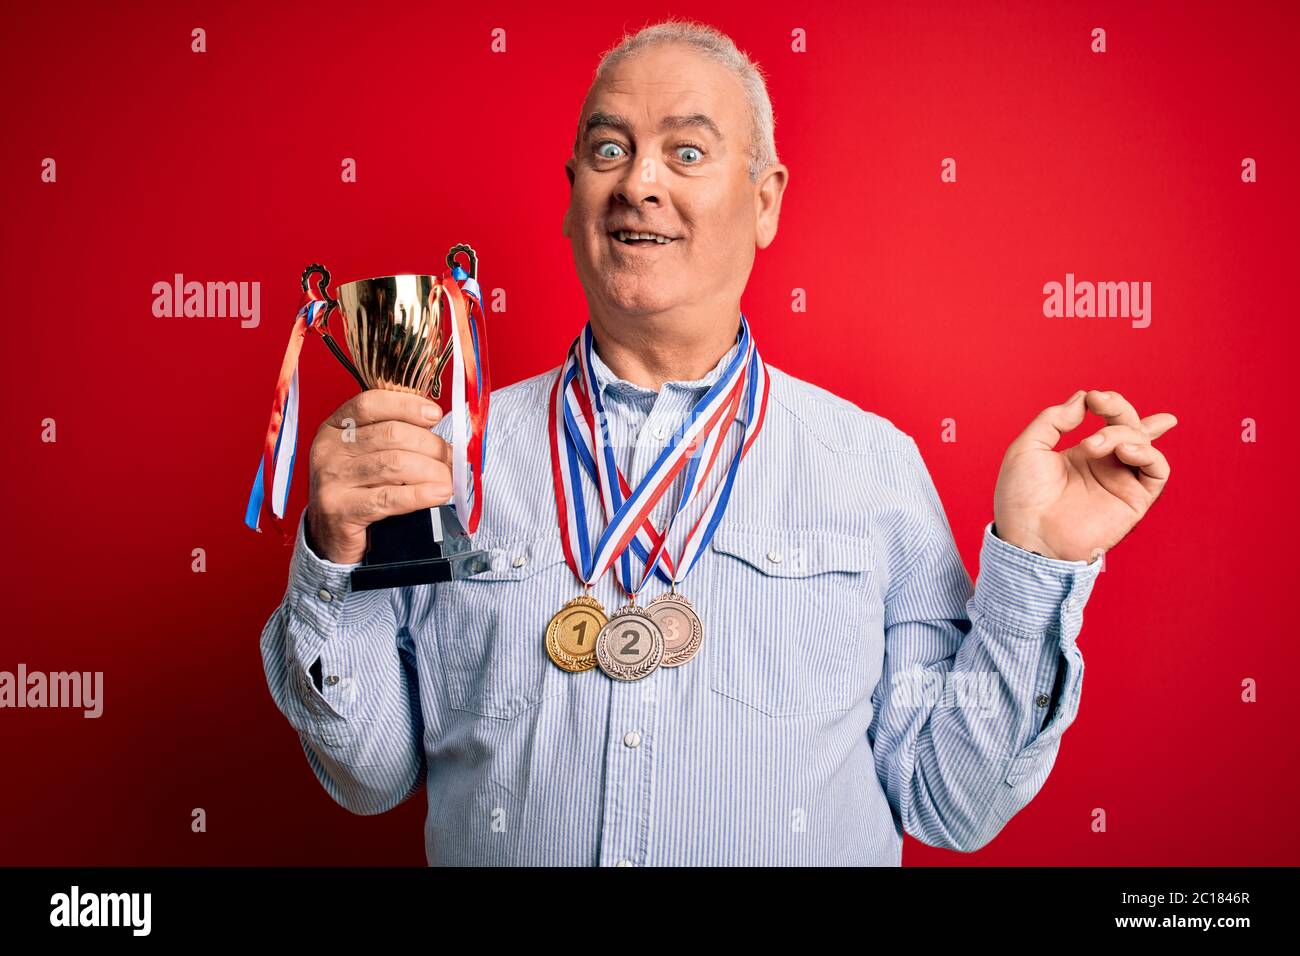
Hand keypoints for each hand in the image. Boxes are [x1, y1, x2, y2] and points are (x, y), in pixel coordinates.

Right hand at [305, 390, 451, 563]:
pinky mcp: (341, 510)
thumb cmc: (357, 490)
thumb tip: (438, 428)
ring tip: (450, 479)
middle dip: (431, 445)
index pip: (370, 403)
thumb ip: (393, 437)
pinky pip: (389, 498)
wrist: (329, 536)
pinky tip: (439, 494)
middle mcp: (329, 450)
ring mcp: (332, 480)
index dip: (406, 405)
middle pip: (391, 434)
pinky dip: (420, 495)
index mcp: (335, 428)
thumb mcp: (366, 456)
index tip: (435, 414)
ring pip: (394, 464)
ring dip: (431, 470)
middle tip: (452, 459)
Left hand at [992, 389, 1176, 561]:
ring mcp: (1121, 482)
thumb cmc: (1021, 498)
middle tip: (1100, 403)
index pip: (1110, 421)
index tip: (1092, 397)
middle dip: (1118, 408)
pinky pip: (1158, 471)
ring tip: (1091, 446)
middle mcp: (1105, 466)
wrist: (1027, 535)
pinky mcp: (1134, 501)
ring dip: (1123, 433)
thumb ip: (1053, 420)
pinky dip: (1147, 453)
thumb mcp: (1027, 448)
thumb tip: (1082, 398)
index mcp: (1082, 454)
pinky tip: (1123, 450)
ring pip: (1143, 443)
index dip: (1108, 402)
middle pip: (1130, 426)